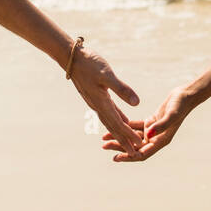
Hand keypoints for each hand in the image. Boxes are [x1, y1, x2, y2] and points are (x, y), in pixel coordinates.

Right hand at [67, 43, 144, 159]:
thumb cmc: (89, 63)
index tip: (138, 147)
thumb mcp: (107, 75)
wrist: (71, 57)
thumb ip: (121, 90)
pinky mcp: (96, 95)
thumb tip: (137, 104)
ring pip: (111, 121)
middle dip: (125, 140)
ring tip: (130, 141)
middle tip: (136, 153)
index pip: (118, 124)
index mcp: (101, 103)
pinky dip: (117, 118)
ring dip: (121, 132)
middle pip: (114, 127)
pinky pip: (109, 111)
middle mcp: (98, 106)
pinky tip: (123, 120)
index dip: (128, 136)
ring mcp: (96, 101)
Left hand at [100, 85, 193, 160]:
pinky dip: (125, 126)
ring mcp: (153, 130)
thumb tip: (148, 135)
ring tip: (104, 138)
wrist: (186, 95)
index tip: (115, 158)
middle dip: (119, 147)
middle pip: (134, 147)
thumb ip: (160, 125)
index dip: (128, 157)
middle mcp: (156, 138)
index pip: (142, 154)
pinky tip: (114, 124)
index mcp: (161, 141)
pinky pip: (135, 126)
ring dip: (119, 137)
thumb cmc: (180, 105)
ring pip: (133, 137)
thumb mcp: (171, 115)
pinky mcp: (151, 121)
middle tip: (104, 146)